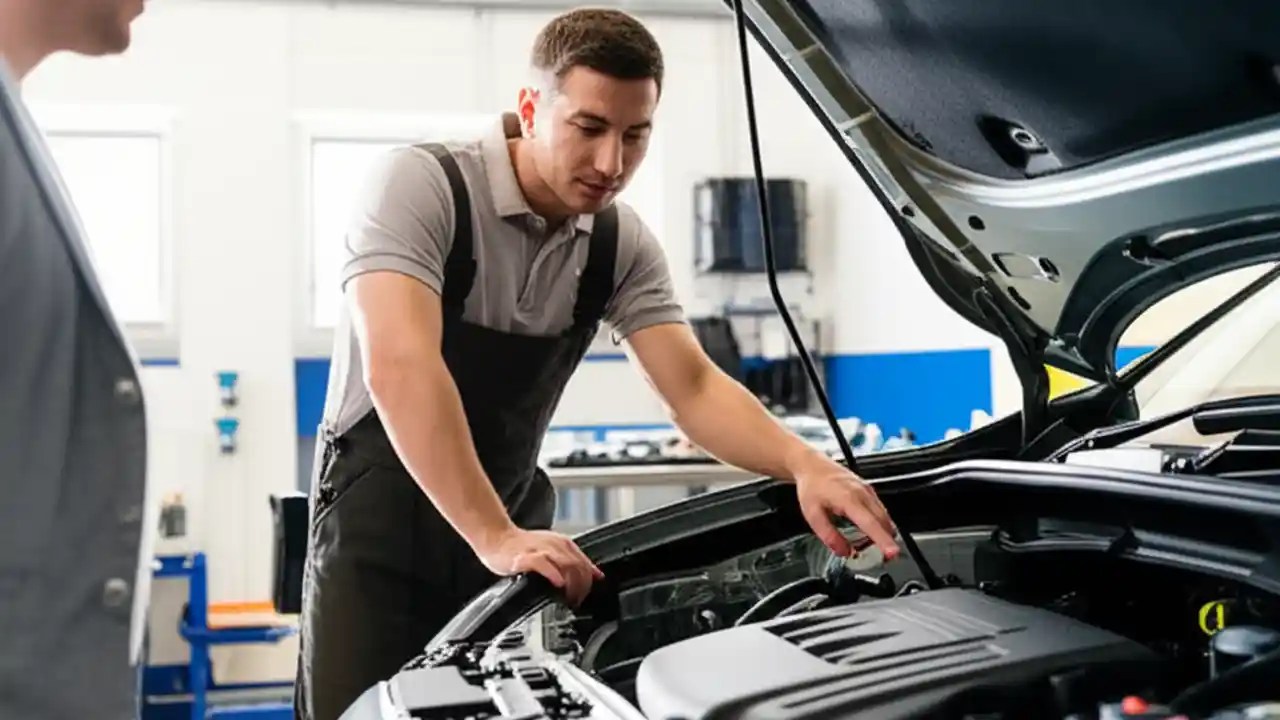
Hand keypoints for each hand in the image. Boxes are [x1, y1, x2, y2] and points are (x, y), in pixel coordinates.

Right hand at [475, 527, 603, 606]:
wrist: (497, 538)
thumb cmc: (523, 547)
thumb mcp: (555, 552)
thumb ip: (575, 562)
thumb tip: (597, 575)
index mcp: (564, 544)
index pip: (586, 564)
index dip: (588, 583)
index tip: (583, 597)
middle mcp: (555, 545)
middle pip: (579, 566)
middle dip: (581, 587)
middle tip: (576, 602)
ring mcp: (540, 549)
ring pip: (567, 564)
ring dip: (572, 584)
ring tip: (568, 598)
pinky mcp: (525, 556)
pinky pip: (543, 563)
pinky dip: (553, 574)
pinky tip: (557, 583)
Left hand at [794, 460, 899, 560]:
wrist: (813, 466)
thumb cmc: (812, 487)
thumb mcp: (812, 515)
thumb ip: (829, 536)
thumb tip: (844, 552)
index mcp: (849, 499)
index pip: (870, 524)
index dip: (883, 540)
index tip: (892, 552)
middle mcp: (863, 493)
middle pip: (884, 522)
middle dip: (886, 541)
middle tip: (881, 557)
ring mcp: (868, 491)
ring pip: (884, 516)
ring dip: (883, 532)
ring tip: (869, 544)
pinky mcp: (869, 490)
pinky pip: (880, 510)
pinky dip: (879, 523)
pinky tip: (867, 529)